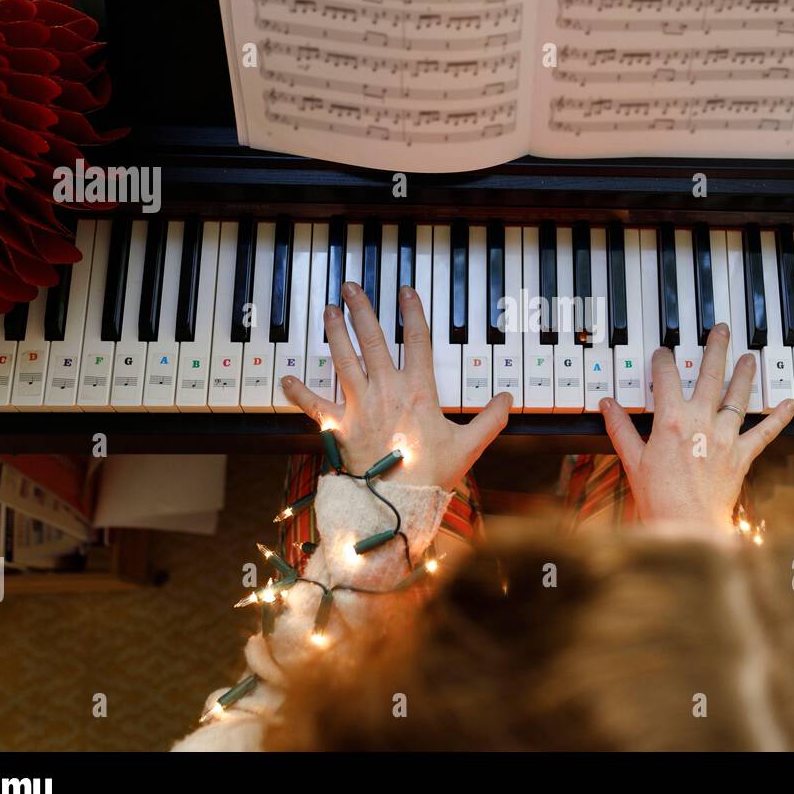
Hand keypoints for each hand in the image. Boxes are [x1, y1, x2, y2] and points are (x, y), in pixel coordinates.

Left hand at [282, 282, 511, 490]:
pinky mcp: (338, 426)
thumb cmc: (431, 476)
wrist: (398, 504)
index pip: (417, 340)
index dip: (412, 312)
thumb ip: (490, 419)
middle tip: (351, 288)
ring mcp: (359, 406)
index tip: (405, 291)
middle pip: (371, 340)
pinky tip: (286, 377)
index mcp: (419, 391)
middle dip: (360, 310)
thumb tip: (507, 399)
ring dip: (334, 333)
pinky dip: (298, 392)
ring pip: (343, 360)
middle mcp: (386, 390)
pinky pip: (314, 405)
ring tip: (328, 312)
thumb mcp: (469, 446)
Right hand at [599, 323, 793, 526]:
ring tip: (749, 357)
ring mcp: (725, 437)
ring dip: (745, 374)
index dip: (663, 360)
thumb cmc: (658, 497)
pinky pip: (764, 432)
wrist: (687, 525)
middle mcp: (702, 422)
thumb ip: (621, 428)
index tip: (663, 353)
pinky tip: (790, 403)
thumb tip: (606, 405)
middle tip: (721, 330)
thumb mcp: (632, 460)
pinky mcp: (742, 455)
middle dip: (715, 349)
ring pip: (738, 397)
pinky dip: (779, 418)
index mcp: (672, 420)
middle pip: (710, 376)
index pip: (667, 377)